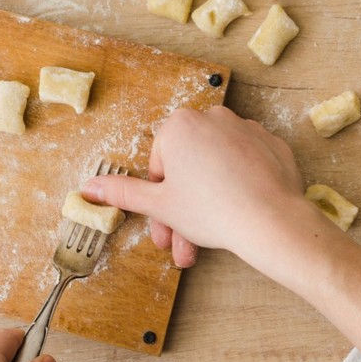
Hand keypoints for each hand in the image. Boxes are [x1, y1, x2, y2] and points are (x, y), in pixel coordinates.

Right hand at [82, 106, 326, 268]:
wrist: (270, 220)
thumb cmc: (211, 210)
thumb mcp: (159, 204)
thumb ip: (122, 192)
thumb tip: (89, 186)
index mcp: (180, 125)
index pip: (160, 166)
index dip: (160, 202)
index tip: (166, 228)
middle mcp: (213, 117)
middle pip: (190, 169)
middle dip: (184, 211)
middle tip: (184, 244)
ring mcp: (246, 128)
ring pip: (217, 168)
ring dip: (211, 201)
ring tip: (213, 236)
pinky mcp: (271, 144)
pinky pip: (247, 165)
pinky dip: (241, 186)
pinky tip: (241, 212)